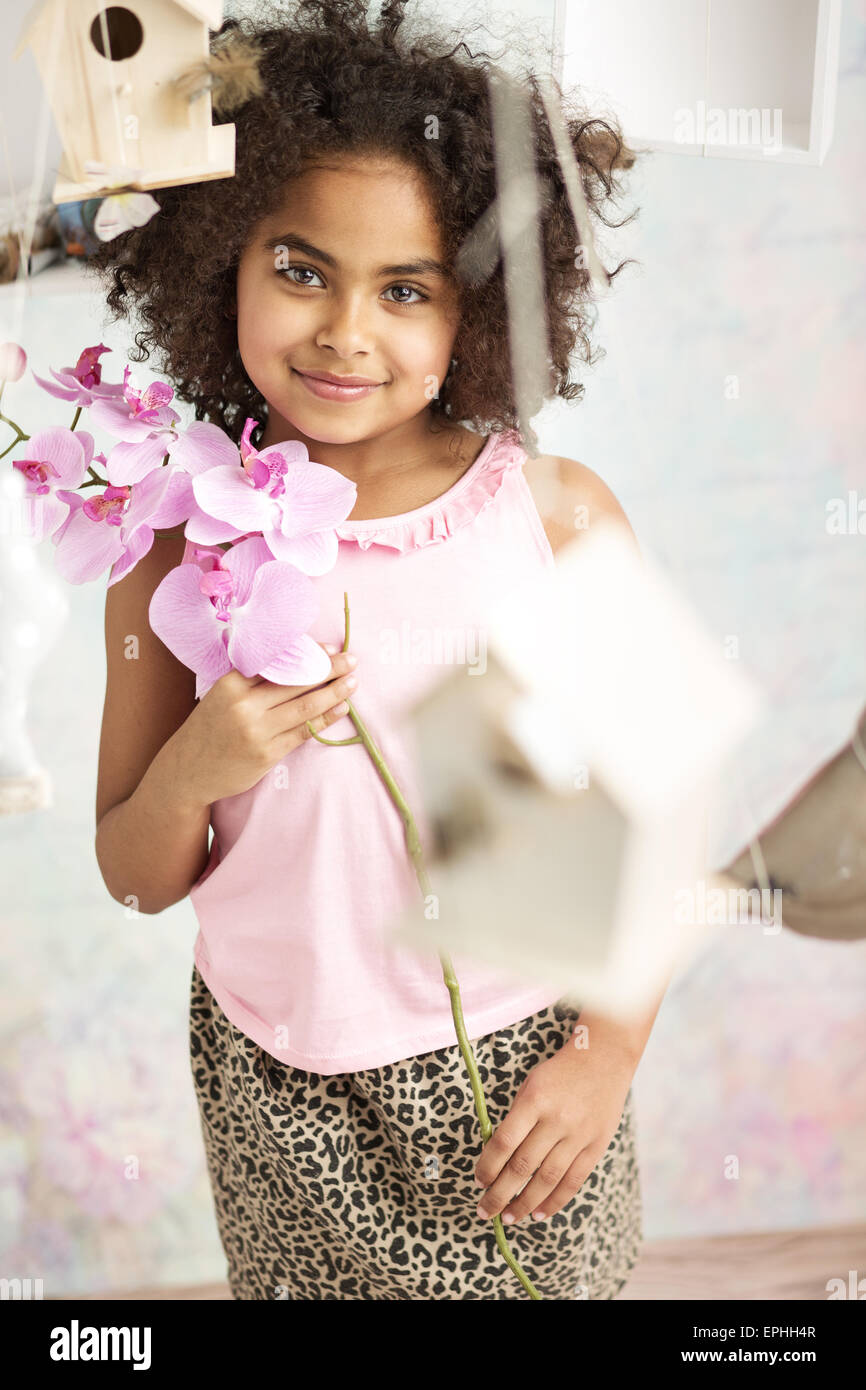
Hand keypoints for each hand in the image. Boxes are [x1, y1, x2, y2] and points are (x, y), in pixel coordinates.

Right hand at [174, 644, 358, 805]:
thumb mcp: (221, 695)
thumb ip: (251, 679)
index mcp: (231, 683)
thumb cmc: (209, 728)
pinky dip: (326, 718)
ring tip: (353, 682)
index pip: (277, 662)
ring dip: (335, 692)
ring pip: (305, 706)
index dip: (307, 654)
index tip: (330, 647)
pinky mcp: (267, 754)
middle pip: (296, 682)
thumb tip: (295, 658)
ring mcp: (257, 731)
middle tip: (352, 660)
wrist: (187, 771)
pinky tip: (342, 708)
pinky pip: (304, 732)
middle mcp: (244, 705)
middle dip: (329, 669)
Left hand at [473, 1027, 635, 1225]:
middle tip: (484, 1210)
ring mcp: (578, 1135)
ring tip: (508, 1218)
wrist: (603, 1058)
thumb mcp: (530, 1086)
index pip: (504, 1142)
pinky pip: (573, 1181)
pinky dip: (555, 1202)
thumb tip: (496, 1158)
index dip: (488, 1167)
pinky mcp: (596, 1146)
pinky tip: (539, 1214)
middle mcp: (556, 1120)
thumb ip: (516, 1120)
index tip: (478, 1181)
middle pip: (523, 1166)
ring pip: (547, 1180)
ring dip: (524, 1204)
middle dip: (500, 1194)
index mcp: (535, 1101)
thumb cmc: (558, 1074)